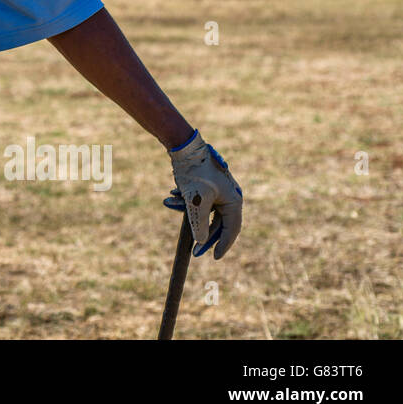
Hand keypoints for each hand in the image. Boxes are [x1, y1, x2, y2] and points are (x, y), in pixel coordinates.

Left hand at [166, 130, 242, 258]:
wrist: (183, 145)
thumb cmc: (193, 173)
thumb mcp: (195, 201)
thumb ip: (199, 224)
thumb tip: (201, 243)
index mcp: (234, 200)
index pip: (232, 228)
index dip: (224, 245)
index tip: (214, 258)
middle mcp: (229, 195)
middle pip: (218, 222)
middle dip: (201, 232)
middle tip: (193, 251)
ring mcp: (219, 190)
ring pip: (204, 210)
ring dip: (187, 210)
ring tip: (168, 202)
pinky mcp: (207, 185)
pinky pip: (198, 200)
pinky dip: (185, 201)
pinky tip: (171, 196)